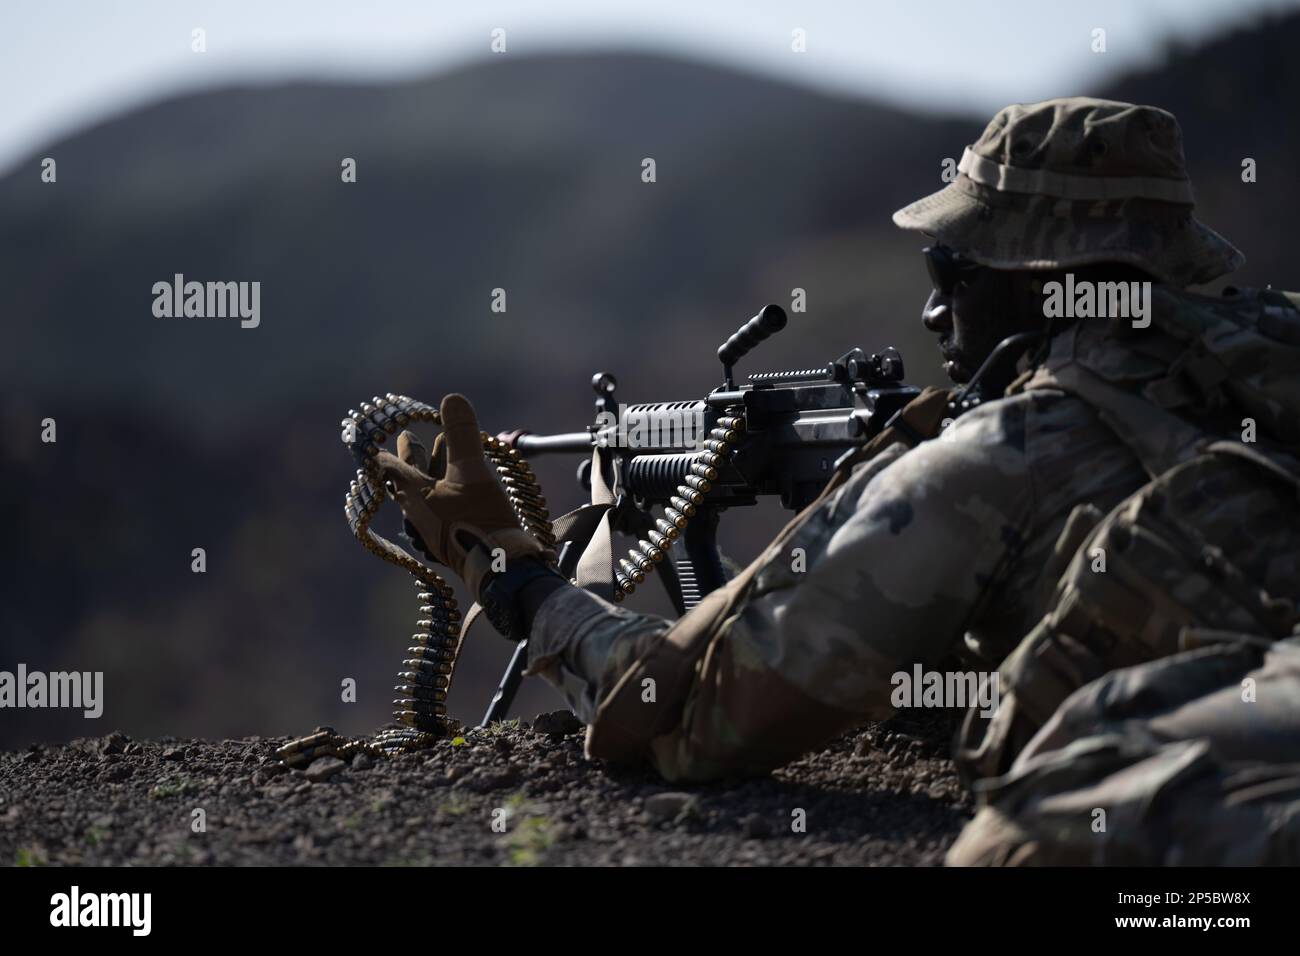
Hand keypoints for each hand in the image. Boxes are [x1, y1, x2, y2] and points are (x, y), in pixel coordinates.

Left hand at [374, 394, 546, 599]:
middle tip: (407, 438)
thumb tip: (452, 398)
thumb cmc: (480, 518)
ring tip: (438, 457)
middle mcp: (416, 511)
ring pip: (422, 495)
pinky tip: (454, 493)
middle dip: (409, 456)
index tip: (381, 435)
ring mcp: (430, 529)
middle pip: (405, 479)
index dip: (387, 448)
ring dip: (428, 473)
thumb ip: (462, 435)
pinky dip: (441, 492)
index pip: (389, 465)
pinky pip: (436, 510)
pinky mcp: (447, 540)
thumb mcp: (473, 471)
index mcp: (413, 493)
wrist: (498, 567)